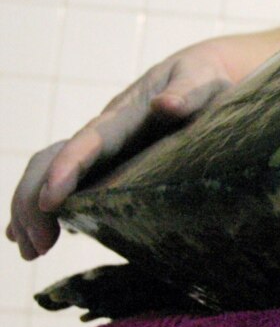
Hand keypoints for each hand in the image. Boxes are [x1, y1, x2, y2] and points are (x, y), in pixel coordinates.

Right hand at [7, 42, 235, 259]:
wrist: (196, 75)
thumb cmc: (202, 78)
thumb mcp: (201, 79)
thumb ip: (188, 92)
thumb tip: (165, 105)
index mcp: (127, 115)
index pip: (89, 141)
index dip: (66, 169)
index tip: (50, 200)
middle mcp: (104, 135)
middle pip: (52, 161)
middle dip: (33, 200)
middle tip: (38, 246)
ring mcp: (101, 152)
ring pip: (49, 176)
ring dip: (30, 211)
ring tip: (31, 251)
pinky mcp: (106, 166)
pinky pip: (66, 187)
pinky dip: (44, 212)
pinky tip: (32, 239)